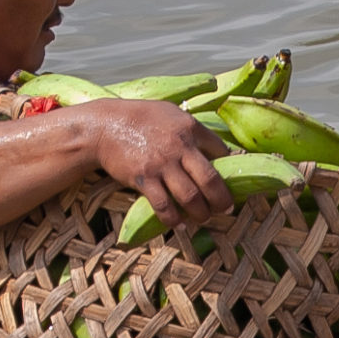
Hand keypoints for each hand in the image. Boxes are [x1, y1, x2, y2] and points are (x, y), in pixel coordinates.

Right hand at [91, 100, 233, 231]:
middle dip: (222, 200)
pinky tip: (179, 224)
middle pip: (211, 180)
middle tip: (226, 210)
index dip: (230, 168)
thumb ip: (192, 129)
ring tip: (203, 218)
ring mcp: (162, 164)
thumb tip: (215, 149)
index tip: (233, 182)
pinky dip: (174, 219)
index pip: (221, 151)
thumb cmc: (140, 118)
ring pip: (191, 197)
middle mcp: (179, 146)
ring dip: (201, 213)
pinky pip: (164, 206)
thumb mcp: (171, 113)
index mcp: (190, 127)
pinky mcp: (144, 179)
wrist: (105, 126)